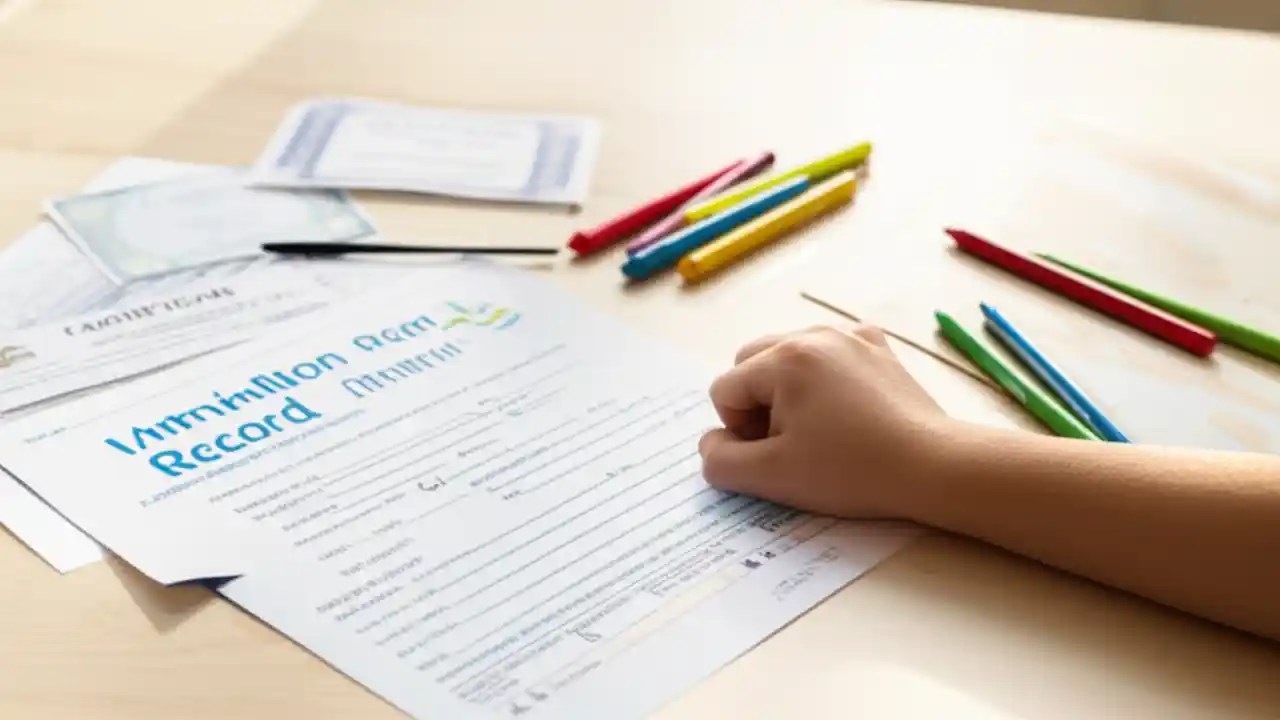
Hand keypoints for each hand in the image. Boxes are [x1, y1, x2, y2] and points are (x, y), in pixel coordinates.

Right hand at [699, 325, 957, 519]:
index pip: (725, 389)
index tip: (775, 455)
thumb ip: (721, 461)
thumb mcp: (772, 476)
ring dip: (787, 390)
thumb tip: (711, 443)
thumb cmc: (850, 472)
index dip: (738, 431)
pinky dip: (825, 377)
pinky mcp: (878, 347)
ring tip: (819, 429)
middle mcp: (812, 334)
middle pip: (751, 363)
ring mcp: (849, 336)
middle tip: (791, 442)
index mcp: (782, 359)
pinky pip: (829, 353)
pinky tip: (845, 408)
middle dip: (757, 404)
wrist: (932, 467)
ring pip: (788, 356)